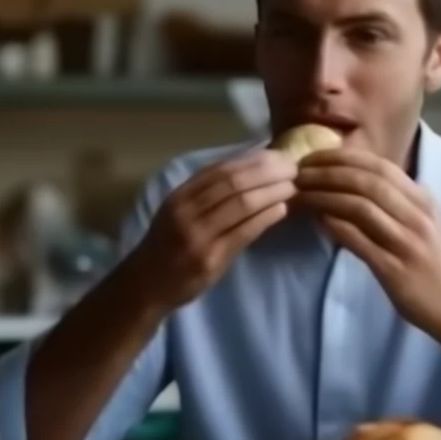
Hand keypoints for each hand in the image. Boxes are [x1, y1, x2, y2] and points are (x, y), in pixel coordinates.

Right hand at [128, 149, 297, 313]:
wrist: (147, 285)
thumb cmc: (168, 245)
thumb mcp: (179, 212)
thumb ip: (207, 193)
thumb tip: (250, 168)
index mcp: (180, 195)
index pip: (221, 169)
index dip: (252, 159)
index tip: (277, 154)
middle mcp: (186, 211)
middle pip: (233, 182)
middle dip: (267, 172)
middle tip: (292, 167)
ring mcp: (198, 235)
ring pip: (241, 203)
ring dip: (272, 192)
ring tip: (293, 187)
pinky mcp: (211, 259)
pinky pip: (244, 232)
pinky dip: (265, 217)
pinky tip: (281, 210)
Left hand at [294, 148, 440, 334]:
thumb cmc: (439, 267)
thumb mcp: (426, 225)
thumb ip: (400, 204)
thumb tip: (359, 186)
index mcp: (423, 200)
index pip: (380, 166)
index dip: (344, 157)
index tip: (316, 156)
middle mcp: (417, 215)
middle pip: (366, 180)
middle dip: (327, 171)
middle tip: (299, 172)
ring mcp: (406, 241)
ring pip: (359, 205)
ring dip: (324, 195)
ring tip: (300, 193)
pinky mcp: (394, 268)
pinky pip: (357, 239)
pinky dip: (333, 225)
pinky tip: (316, 220)